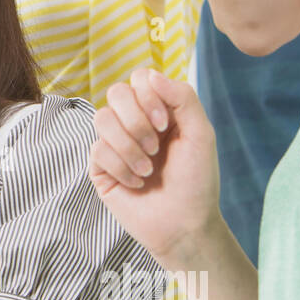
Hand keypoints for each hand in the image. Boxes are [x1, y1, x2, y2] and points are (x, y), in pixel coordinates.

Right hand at [87, 69, 223, 264]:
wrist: (183, 225)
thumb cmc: (196, 181)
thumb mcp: (201, 134)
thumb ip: (183, 98)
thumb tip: (152, 75)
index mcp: (160, 110)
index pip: (139, 79)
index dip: (148, 96)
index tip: (164, 124)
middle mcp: (135, 122)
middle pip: (116, 93)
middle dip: (136, 121)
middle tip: (155, 147)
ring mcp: (115, 143)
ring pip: (102, 119)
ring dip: (128, 146)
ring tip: (147, 170)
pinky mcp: (100, 166)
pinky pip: (97, 149)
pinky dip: (121, 167)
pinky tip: (136, 183)